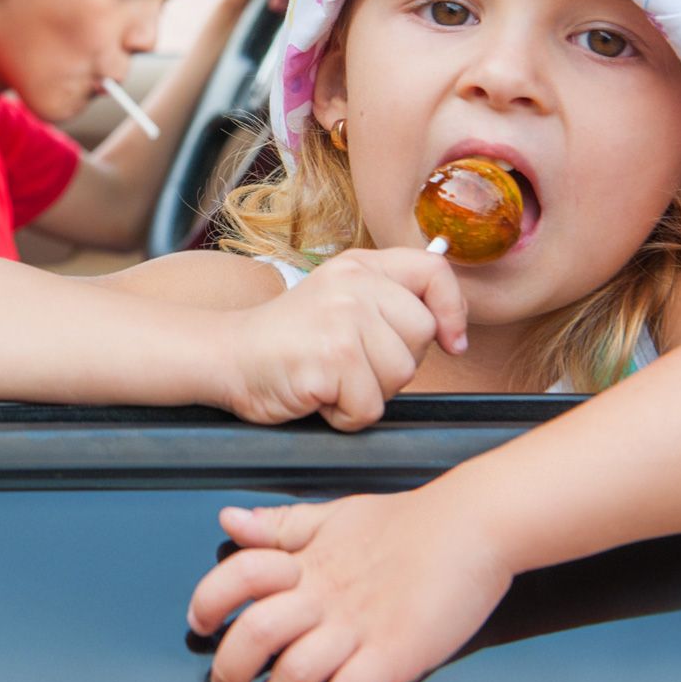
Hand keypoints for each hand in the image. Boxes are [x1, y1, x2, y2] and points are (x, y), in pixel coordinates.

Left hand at [191, 491, 511, 681]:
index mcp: (308, 560)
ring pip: (294, 673)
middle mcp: (325, 594)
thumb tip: (228, 521)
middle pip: (256, 632)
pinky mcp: (395, 655)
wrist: (473, 526)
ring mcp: (359, 627)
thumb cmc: (406, 522)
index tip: (200, 623)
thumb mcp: (335, 515)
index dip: (210, 598)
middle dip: (230, 670)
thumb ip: (281, 525)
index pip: (240, 573)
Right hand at [215, 249, 467, 428]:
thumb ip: (389, 301)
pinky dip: (346, 415)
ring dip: (369, 392)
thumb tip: (452, 328)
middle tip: (351, 362)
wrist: (227, 357)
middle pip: (423, 333)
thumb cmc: (288, 339)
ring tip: (332, 378)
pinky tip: (319, 395)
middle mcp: (353, 285)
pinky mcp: (331, 359)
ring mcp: (342, 320)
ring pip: (401, 375)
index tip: (451, 341)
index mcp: (359, 266)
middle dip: (397, 363)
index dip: (453, 310)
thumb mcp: (340, 299)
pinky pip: (370, 407)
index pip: (434, 271)